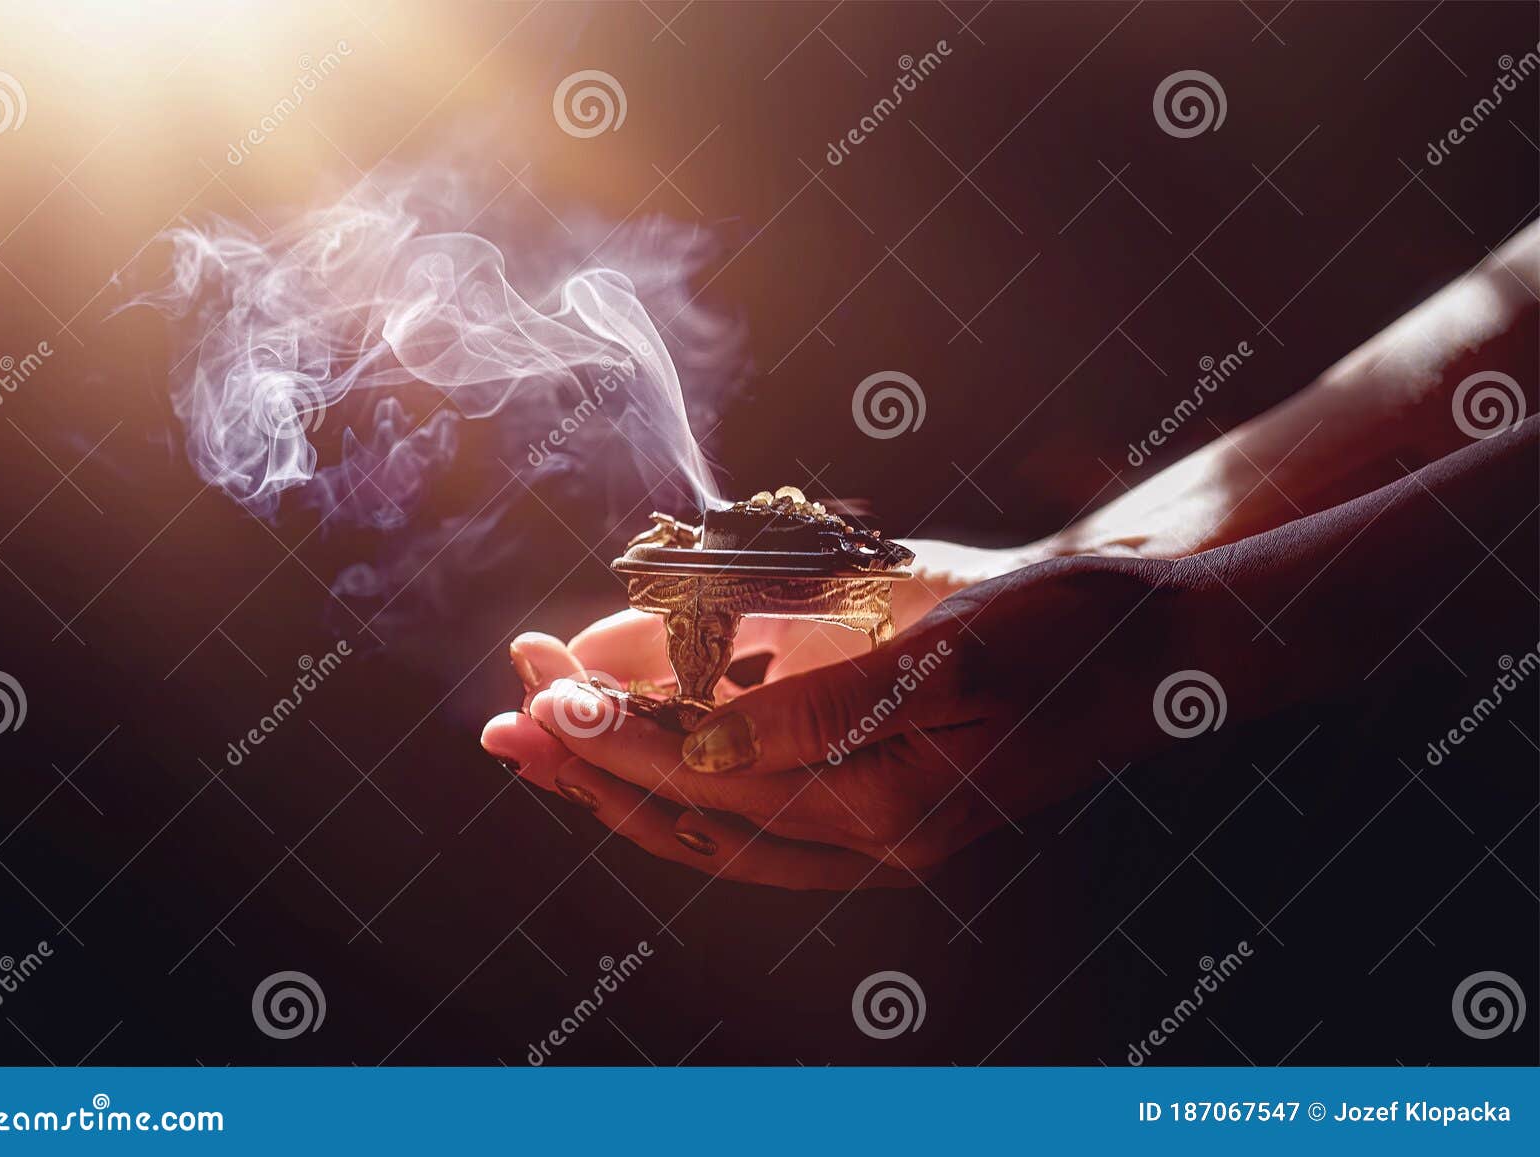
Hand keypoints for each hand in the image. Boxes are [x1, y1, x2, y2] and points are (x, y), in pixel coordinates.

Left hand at [484, 551, 1209, 889]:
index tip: (539, 687)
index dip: (616, 729)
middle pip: (692, 813)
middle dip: (590, 761)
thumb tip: (696, 734)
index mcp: (886, 799)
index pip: (708, 772)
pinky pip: (762, 834)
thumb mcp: (946, 642)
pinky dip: (689, 805)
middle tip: (502, 716)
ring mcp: (881, 843)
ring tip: (545, 745)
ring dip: (622, 788)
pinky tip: (646, 772)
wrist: (1151, 656)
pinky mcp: (889, 825)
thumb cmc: (1062, 627)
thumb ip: (819, 700)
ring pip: (716, 833)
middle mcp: (873, 839)